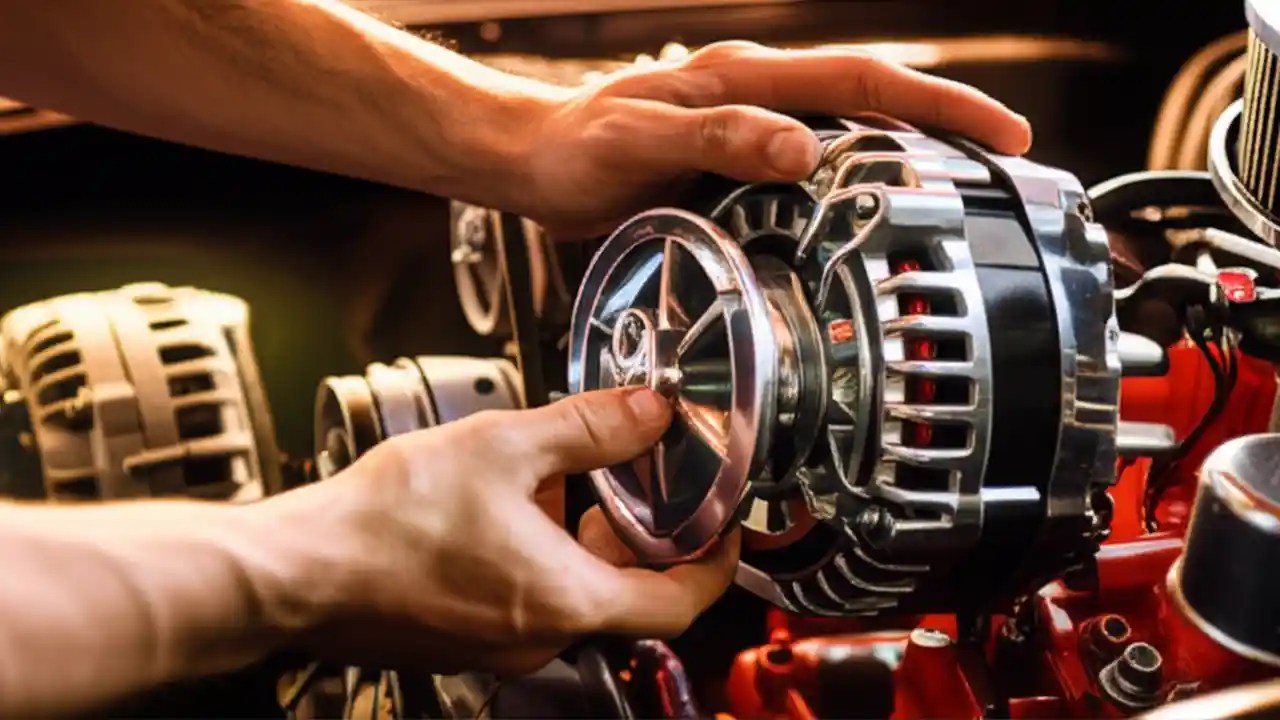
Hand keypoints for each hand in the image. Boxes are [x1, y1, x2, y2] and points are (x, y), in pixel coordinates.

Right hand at [282, 387, 737, 675]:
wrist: (295, 571)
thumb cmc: (383, 527)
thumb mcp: (504, 448)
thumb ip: (589, 427)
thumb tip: (644, 411)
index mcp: (567, 601)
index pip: (682, 601)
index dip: (717, 561)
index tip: (726, 529)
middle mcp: (539, 639)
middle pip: (627, 592)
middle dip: (640, 534)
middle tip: (637, 484)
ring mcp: (498, 645)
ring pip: (572, 591)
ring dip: (581, 538)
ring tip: (558, 481)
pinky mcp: (463, 636)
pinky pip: (525, 597)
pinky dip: (537, 554)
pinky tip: (503, 506)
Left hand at [511, 41, 1032, 238]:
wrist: (534, 159)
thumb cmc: (577, 147)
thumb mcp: (641, 140)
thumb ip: (719, 138)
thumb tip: (803, 148)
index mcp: (743, 78)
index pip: (863, 78)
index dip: (938, 106)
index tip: (999, 135)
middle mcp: (756, 94)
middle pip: (874, 99)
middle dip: (946, 128)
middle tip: (1005, 172)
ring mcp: (750, 125)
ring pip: (850, 132)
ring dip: (906, 158)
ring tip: (960, 201)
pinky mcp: (738, 159)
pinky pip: (814, 166)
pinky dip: (855, 185)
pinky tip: (870, 221)